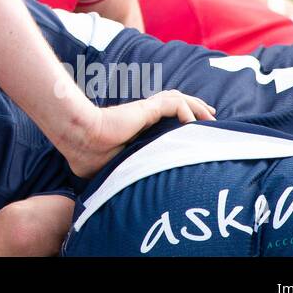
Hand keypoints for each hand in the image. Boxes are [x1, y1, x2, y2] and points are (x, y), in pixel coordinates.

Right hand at [63, 90, 215, 177]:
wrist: (82, 139)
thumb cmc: (90, 155)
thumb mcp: (114, 166)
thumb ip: (124, 171)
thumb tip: (126, 193)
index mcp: (137, 125)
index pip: (163, 114)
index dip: (180, 117)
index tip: (193, 128)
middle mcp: (143, 114)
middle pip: (175, 102)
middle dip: (196, 107)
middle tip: (211, 115)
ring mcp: (144, 110)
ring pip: (178, 99)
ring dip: (196, 106)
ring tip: (210, 115)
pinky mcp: (146, 109)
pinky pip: (173, 105)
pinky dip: (186, 110)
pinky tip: (192, 121)